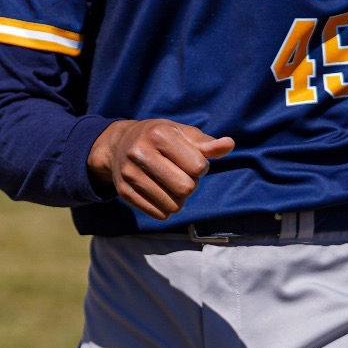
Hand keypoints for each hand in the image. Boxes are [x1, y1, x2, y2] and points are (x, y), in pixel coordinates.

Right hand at [87, 118, 235, 219]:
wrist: (119, 144)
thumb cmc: (159, 137)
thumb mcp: (181, 133)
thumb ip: (206, 143)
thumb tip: (229, 144)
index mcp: (159, 135)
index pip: (198, 167)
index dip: (200, 167)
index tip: (190, 160)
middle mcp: (141, 153)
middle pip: (186, 188)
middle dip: (190, 184)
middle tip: (180, 174)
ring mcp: (130, 174)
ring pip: (172, 206)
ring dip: (178, 199)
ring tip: (170, 184)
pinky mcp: (124, 192)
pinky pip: (158, 214)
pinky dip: (165, 209)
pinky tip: (159, 193)